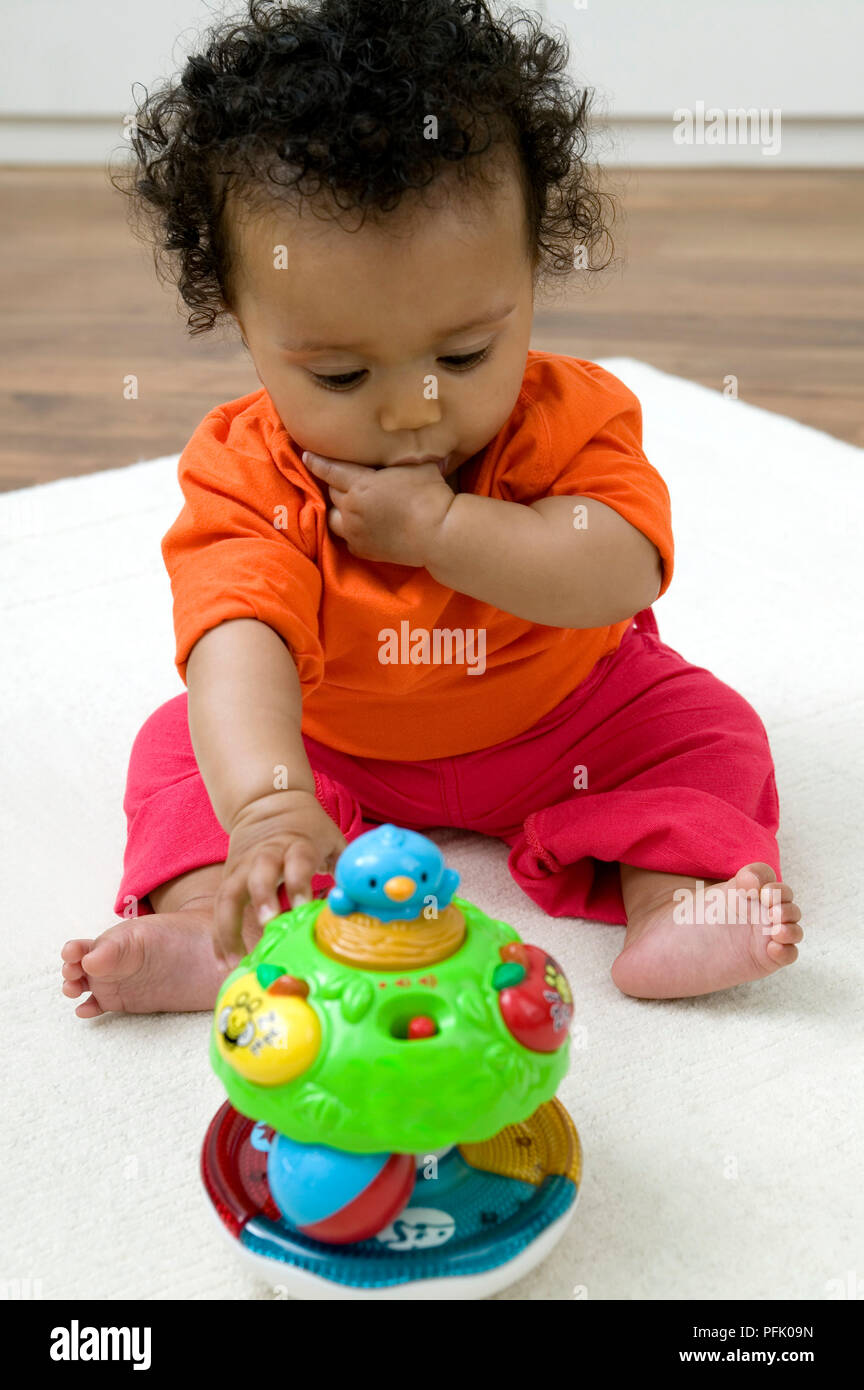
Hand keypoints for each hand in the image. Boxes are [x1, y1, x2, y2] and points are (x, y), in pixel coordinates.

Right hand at [212, 789, 346, 965]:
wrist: (268, 802)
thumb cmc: (308, 828)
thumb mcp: (331, 838)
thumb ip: (345, 867)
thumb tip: (359, 902)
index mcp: (296, 844)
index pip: (297, 862)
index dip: (299, 883)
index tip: (303, 908)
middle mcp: (265, 855)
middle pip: (259, 875)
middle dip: (262, 900)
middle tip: (268, 926)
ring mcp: (242, 866)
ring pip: (228, 895)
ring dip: (229, 928)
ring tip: (235, 962)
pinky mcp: (228, 878)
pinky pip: (219, 908)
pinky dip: (219, 936)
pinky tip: (222, 962)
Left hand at [302, 450, 455, 565]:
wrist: (438, 532)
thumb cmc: (430, 494)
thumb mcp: (418, 463)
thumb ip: (402, 453)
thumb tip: (406, 438)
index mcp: (361, 484)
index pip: (330, 470)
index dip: (317, 462)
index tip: (306, 456)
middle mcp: (352, 508)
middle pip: (332, 492)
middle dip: (336, 484)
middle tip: (344, 479)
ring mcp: (356, 532)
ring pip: (333, 518)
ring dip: (338, 510)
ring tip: (349, 506)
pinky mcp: (364, 550)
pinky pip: (347, 540)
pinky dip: (351, 532)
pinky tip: (362, 528)